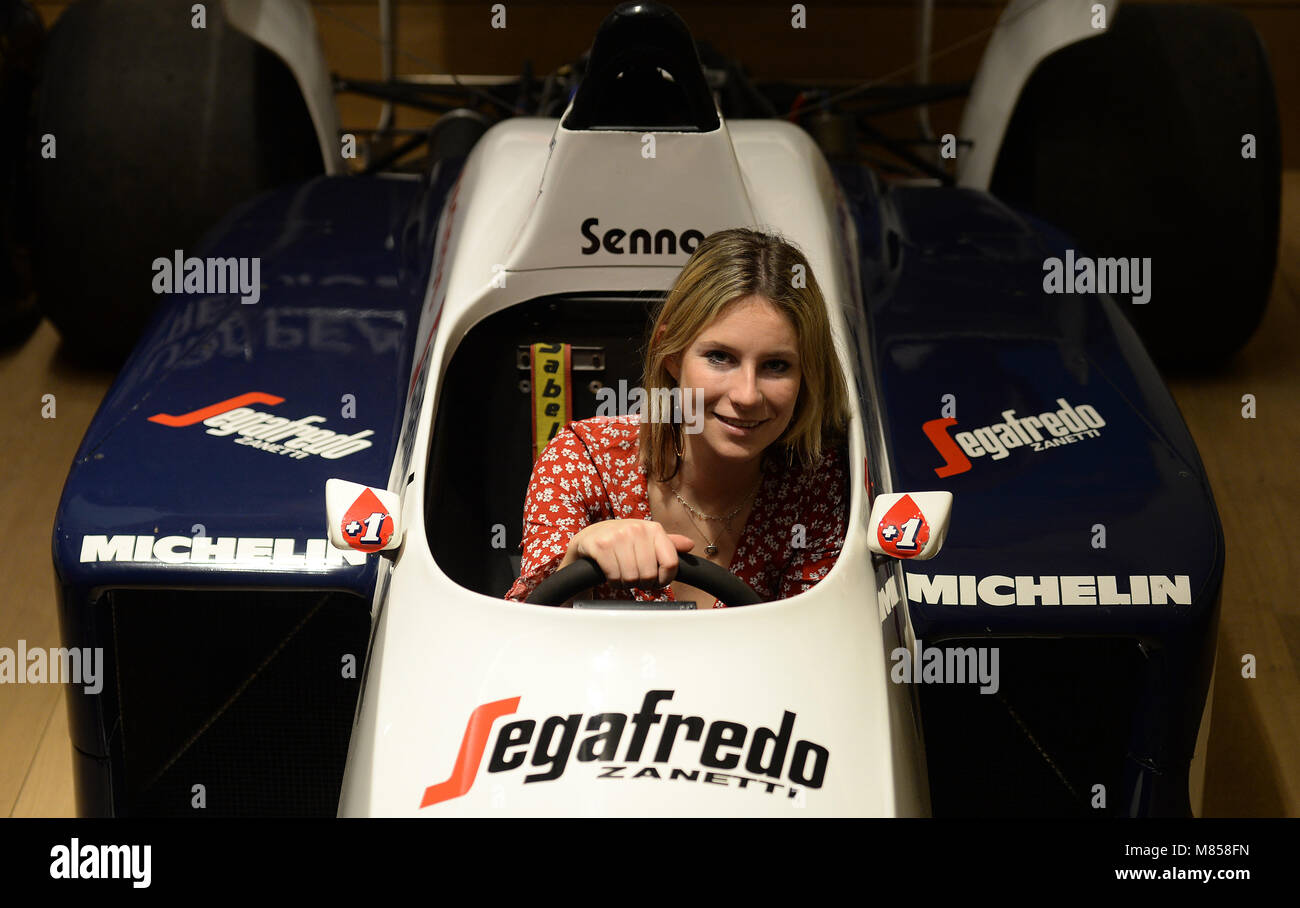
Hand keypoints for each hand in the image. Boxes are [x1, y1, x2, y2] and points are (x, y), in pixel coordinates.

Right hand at [561, 519, 695, 588]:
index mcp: (653, 529)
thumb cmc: (622, 542)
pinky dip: (614, 582)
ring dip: (627, 583)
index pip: (671, 562)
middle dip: (643, 582)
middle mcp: (636, 529)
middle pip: (650, 574)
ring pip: (632, 577)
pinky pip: (614, 576)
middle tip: (635, 578)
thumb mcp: (647, 540)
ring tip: (623, 575)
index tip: (657, 581)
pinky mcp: (600, 545)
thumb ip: (668, 544)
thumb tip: (690, 545)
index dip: (665, 579)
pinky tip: (612, 575)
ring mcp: (617, 536)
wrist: (590, 537)